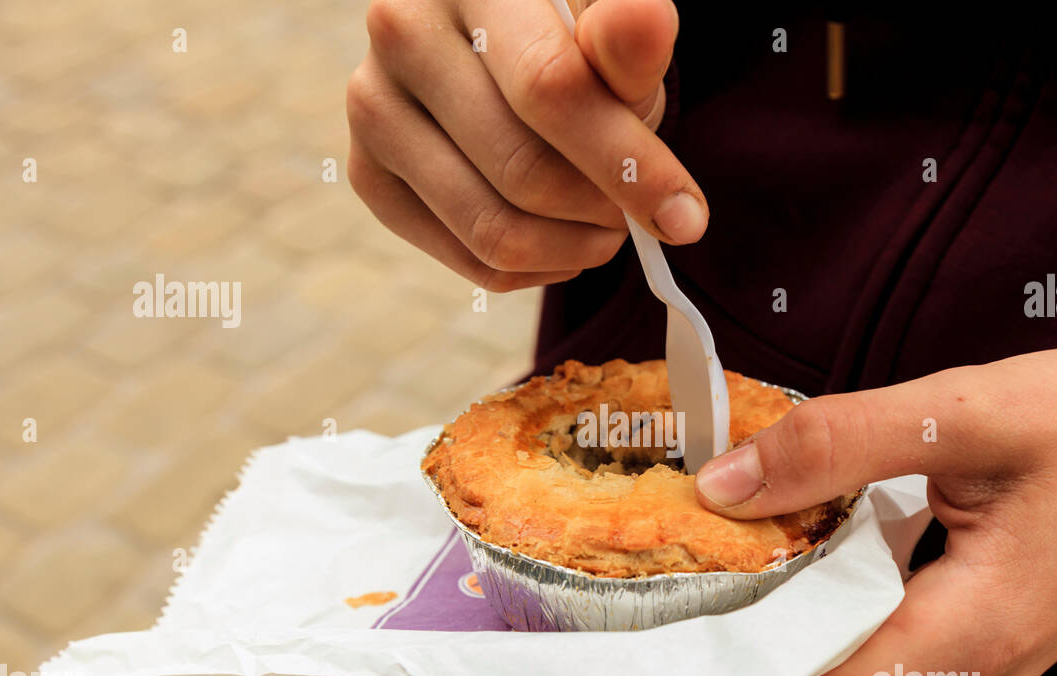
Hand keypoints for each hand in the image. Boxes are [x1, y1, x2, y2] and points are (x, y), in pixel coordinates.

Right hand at [346, 0, 703, 291]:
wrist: (494, 46)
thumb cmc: (567, 36)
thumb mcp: (606, 26)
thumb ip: (626, 40)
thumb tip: (650, 21)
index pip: (552, 90)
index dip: (628, 164)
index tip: (687, 216)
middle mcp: (400, 36)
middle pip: (524, 174)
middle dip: (604, 210)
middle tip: (638, 211)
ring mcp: (373, 109)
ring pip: (493, 232)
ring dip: (575, 249)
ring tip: (607, 226)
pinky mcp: (369, 175)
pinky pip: (468, 260)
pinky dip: (536, 269)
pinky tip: (563, 240)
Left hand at [591, 347, 1056, 675]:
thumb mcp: (968, 410)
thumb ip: (839, 442)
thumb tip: (722, 484)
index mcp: (971, 634)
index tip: (622, 674)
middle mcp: (962, 671)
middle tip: (613, 641)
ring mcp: (962, 660)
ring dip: (738, 662)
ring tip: (657, 614)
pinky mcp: (959, 633)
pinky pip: (857, 653)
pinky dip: (789, 628)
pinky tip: (747, 579)